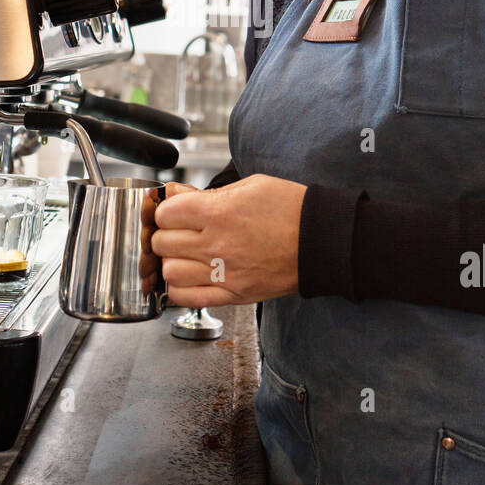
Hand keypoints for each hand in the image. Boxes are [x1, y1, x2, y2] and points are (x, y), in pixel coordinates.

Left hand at [149, 174, 306, 307]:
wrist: (321, 241)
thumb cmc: (291, 210)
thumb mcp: (249, 186)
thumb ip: (208, 192)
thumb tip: (175, 195)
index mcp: (220, 212)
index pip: (166, 213)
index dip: (167, 209)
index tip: (175, 211)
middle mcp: (218, 244)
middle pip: (162, 243)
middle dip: (166, 234)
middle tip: (178, 231)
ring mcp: (224, 273)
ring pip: (170, 272)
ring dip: (173, 261)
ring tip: (186, 254)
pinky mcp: (233, 294)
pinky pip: (188, 298)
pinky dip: (181, 288)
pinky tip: (191, 276)